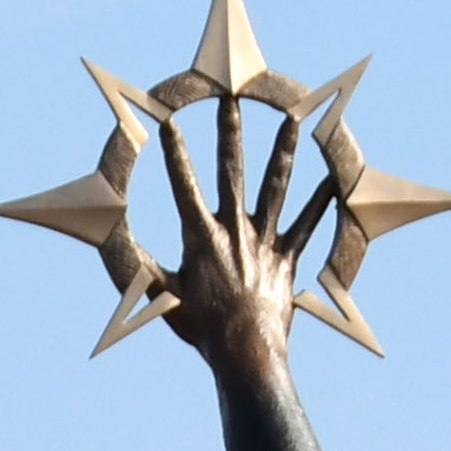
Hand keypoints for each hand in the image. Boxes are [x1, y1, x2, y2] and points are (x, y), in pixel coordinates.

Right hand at [156, 89, 321, 376]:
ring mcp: (265, 240)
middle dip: (230, 131)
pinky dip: (323, 200)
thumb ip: (143, 269)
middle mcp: (235, 230)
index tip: (170, 122)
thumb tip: (116, 250)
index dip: (176, 153)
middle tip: (232, 98)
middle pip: (232, 170)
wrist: (246, 353)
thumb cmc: (201, 330)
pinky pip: (309, 223)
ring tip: (291, 118)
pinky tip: (335, 177)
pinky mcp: (288, 257)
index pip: (184, 185)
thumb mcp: (164, 298)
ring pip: (277, 185)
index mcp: (201, 237)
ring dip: (284, 149)